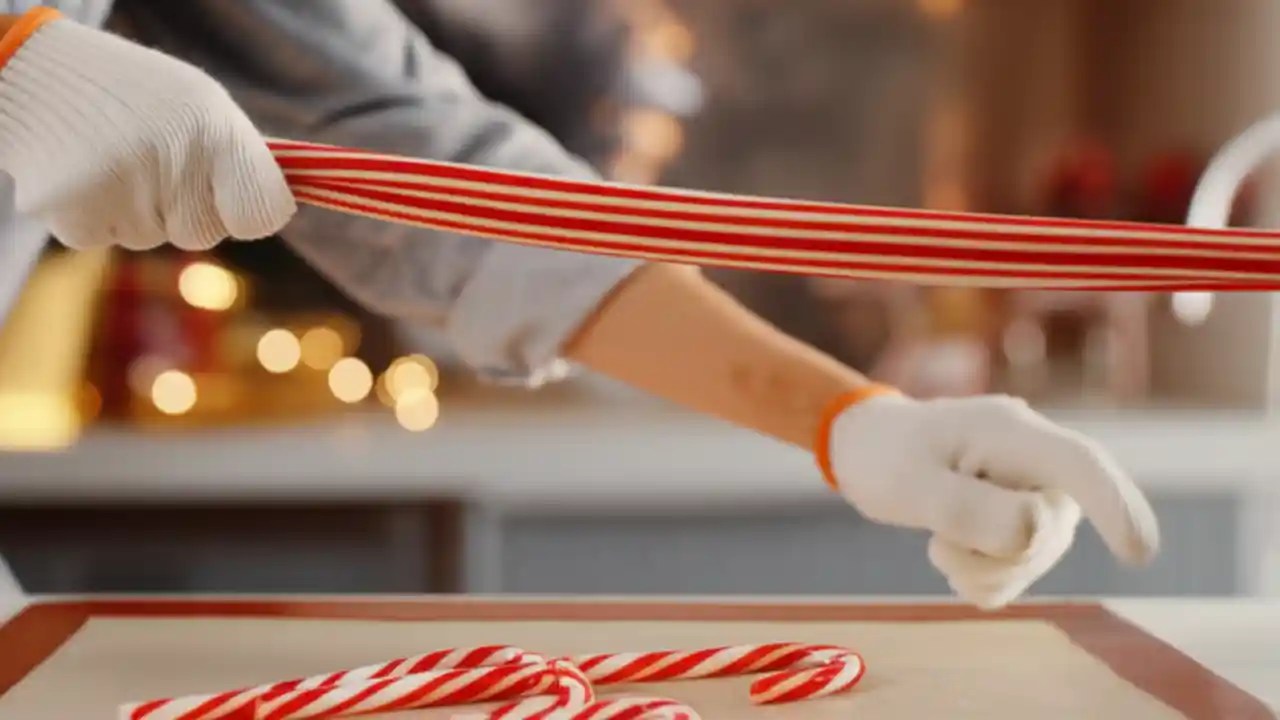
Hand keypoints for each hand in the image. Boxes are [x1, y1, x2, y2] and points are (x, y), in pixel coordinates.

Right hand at [0, 13, 294, 249]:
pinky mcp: (77, 218)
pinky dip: (96, 215)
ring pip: (153, 237)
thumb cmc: (139, 96)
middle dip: (186, 208)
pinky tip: (83, 172)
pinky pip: (106, 240)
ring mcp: (125, 194)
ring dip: (138, 209)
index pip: (264, 215)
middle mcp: (176, 163)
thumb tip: (277, 213)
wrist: (37, 75)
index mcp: (216, 132)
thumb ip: (242, 159)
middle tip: (154, 158)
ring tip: (113, 155)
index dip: (249, 211)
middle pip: (204, 233)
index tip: (234, 197)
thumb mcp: (201, 107)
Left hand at [826, 393, 1158, 608]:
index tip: (1139, 553)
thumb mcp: (911, 484)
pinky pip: (1017, 574)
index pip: (1082, 466)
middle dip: (995, 556)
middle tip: (937, 544)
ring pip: (1035, 558)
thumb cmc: (886, 456)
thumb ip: (970, 509)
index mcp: (1014, 434)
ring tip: (937, 540)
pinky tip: (952, 552)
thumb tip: (1038, 530)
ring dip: (982, 569)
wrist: (866, 448)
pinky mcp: (1023, 524)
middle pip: (1054, 531)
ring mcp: (1035, 494)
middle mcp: (1037, 462)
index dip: (1116, 508)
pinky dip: (982, 577)